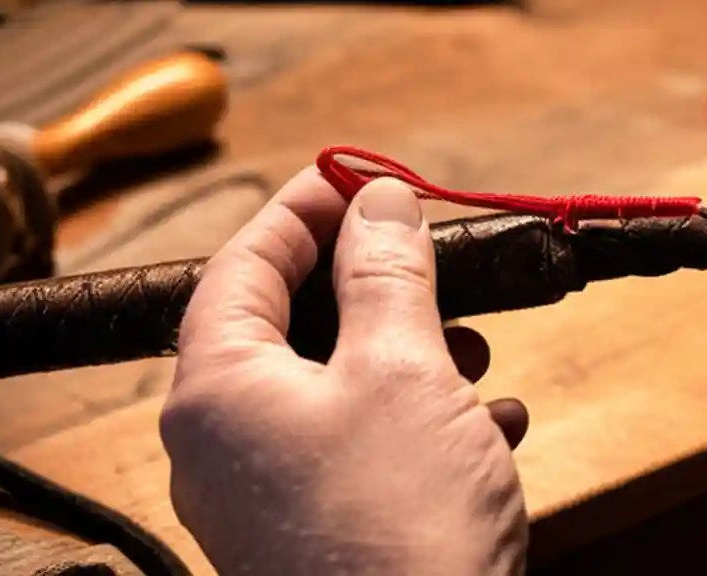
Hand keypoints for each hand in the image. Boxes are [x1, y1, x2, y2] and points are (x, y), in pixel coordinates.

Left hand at [159, 170, 528, 574]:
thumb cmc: (399, 527)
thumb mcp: (402, 371)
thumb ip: (386, 274)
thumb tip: (378, 202)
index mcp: (217, 391)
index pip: (241, 263)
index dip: (304, 208)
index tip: (362, 177)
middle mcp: (224, 442)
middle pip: (289, 324)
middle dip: (373, 287)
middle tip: (431, 261)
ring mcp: (267, 494)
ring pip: (334, 387)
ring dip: (409, 355)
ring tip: (475, 351)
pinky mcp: (315, 530)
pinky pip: (359, 446)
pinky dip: (420, 419)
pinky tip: (490, 424)